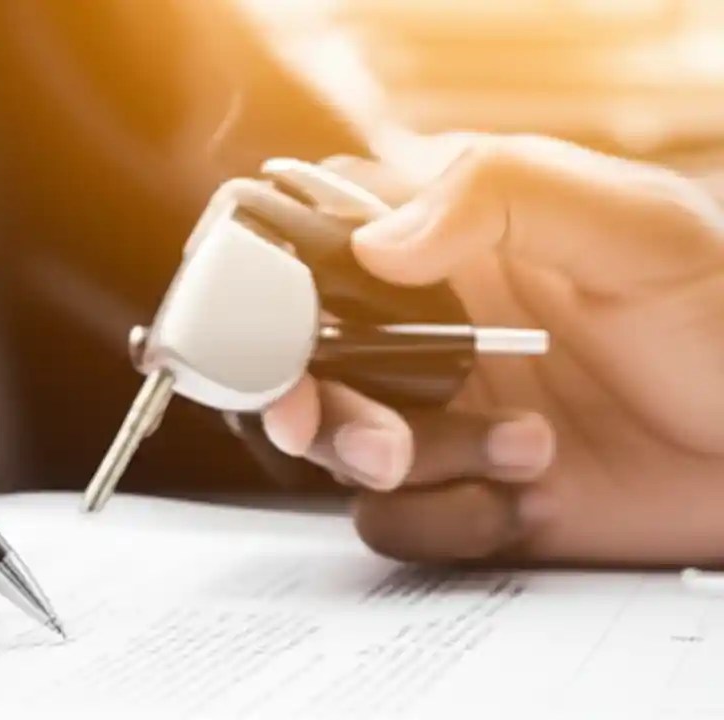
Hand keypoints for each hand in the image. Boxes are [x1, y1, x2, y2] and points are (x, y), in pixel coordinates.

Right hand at [263, 135, 723, 566]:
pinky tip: (529, 493)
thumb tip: (375, 242)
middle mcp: (424, 335)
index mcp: (445, 247)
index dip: (261, 287)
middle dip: (310, 406)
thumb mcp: (635, 225)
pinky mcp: (461, 496)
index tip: (268, 328)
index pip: (309, 249)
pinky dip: (452, 519)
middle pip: (295, 367)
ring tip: (523, 448)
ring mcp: (438, 420)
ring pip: (338, 456)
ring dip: (410, 465)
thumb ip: (500, 195)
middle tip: (353, 426)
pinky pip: (397, 524)